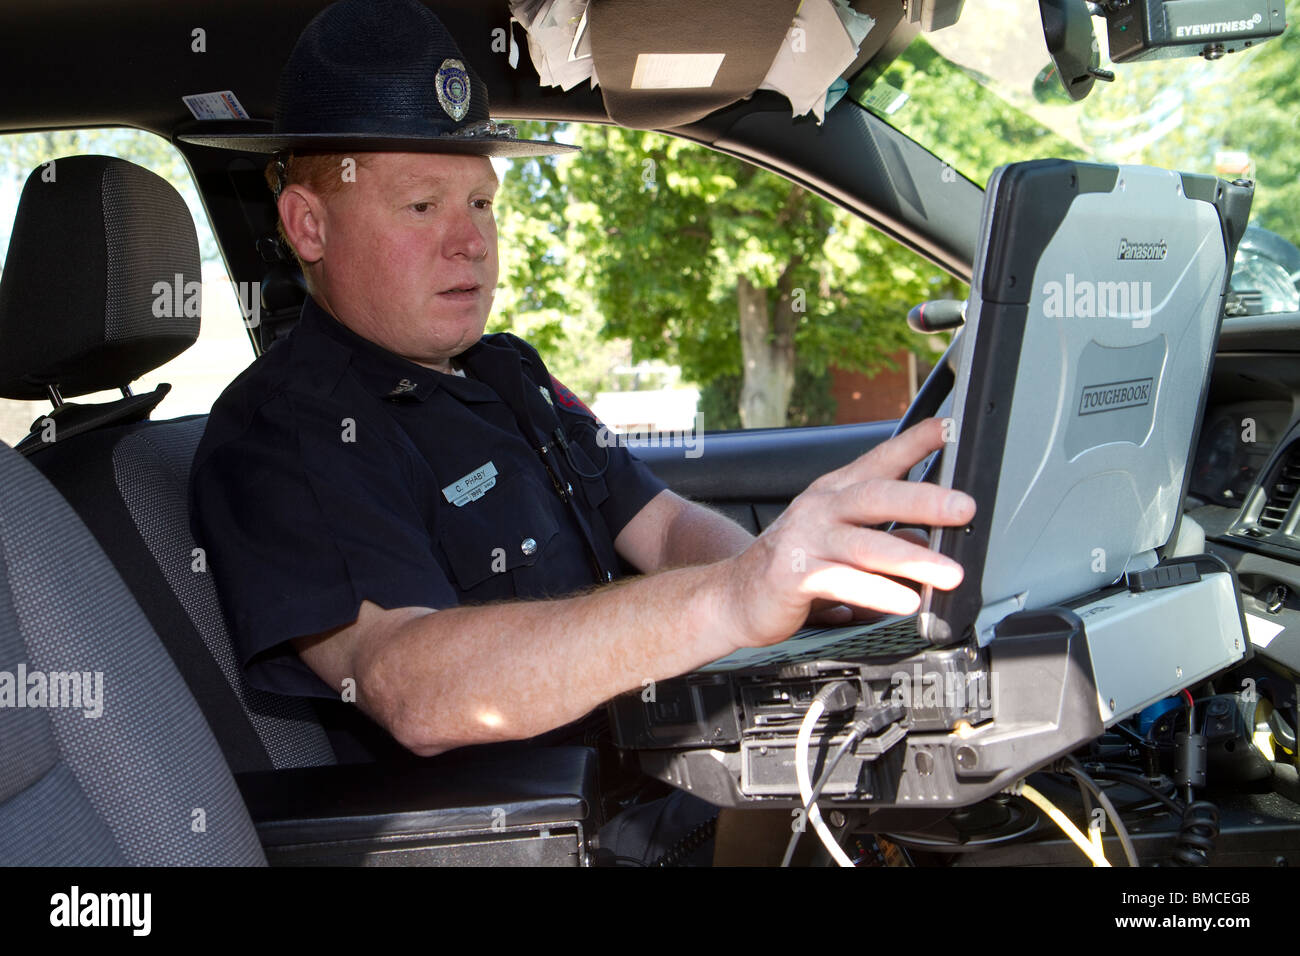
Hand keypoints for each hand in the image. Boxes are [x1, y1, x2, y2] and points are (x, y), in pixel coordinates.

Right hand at [722, 418, 972, 649]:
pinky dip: (876, 592)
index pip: (878, 460)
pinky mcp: (792, 576)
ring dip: (912, 558)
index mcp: (833, 494)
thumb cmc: (792, 566)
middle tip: (965, 506)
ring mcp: (803, 540)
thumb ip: (887, 541)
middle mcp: (818, 509)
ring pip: (864, 544)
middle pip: (875, 496)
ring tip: (950, 573)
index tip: (948, 428)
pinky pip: (841, 583)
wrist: (732, 596)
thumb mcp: (844, 547)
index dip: (913, 442)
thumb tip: (933, 543)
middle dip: (924, 499)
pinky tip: (904, 602)